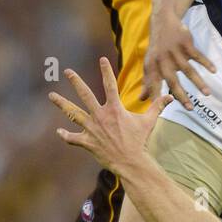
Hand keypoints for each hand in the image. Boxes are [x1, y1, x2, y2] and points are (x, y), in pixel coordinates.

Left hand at [51, 58, 170, 173]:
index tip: (101, 59)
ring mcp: (92, 129)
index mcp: (115, 109)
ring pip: (74, 113)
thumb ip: (158, 106)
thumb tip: (170, 96)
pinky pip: (73, 138)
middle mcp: (100, 116)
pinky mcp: (87, 142)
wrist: (131, 162)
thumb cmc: (140, 141)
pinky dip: (66, 135)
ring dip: (62, 104)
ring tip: (51, 95)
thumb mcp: (149, 121)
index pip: (110, 85)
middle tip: (67, 71)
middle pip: (85, 94)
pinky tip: (59, 131)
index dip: (106, 71)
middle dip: (76, 81)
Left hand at [141, 10, 215, 108]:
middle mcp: (163, 61)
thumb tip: (142, 99)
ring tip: (207, 94)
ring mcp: (175, 52)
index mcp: (153, 67)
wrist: (163, 22)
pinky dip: (206, 63)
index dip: (157, 97)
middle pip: (173, 81)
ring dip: (199, 83)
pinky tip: (214, 71)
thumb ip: (147, 82)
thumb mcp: (149, 64)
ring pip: (188, 70)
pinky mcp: (186, 44)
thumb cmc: (156, 49)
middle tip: (190, 109)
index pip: (155, 85)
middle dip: (182, 95)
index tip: (162, 111)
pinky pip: (198, 56)